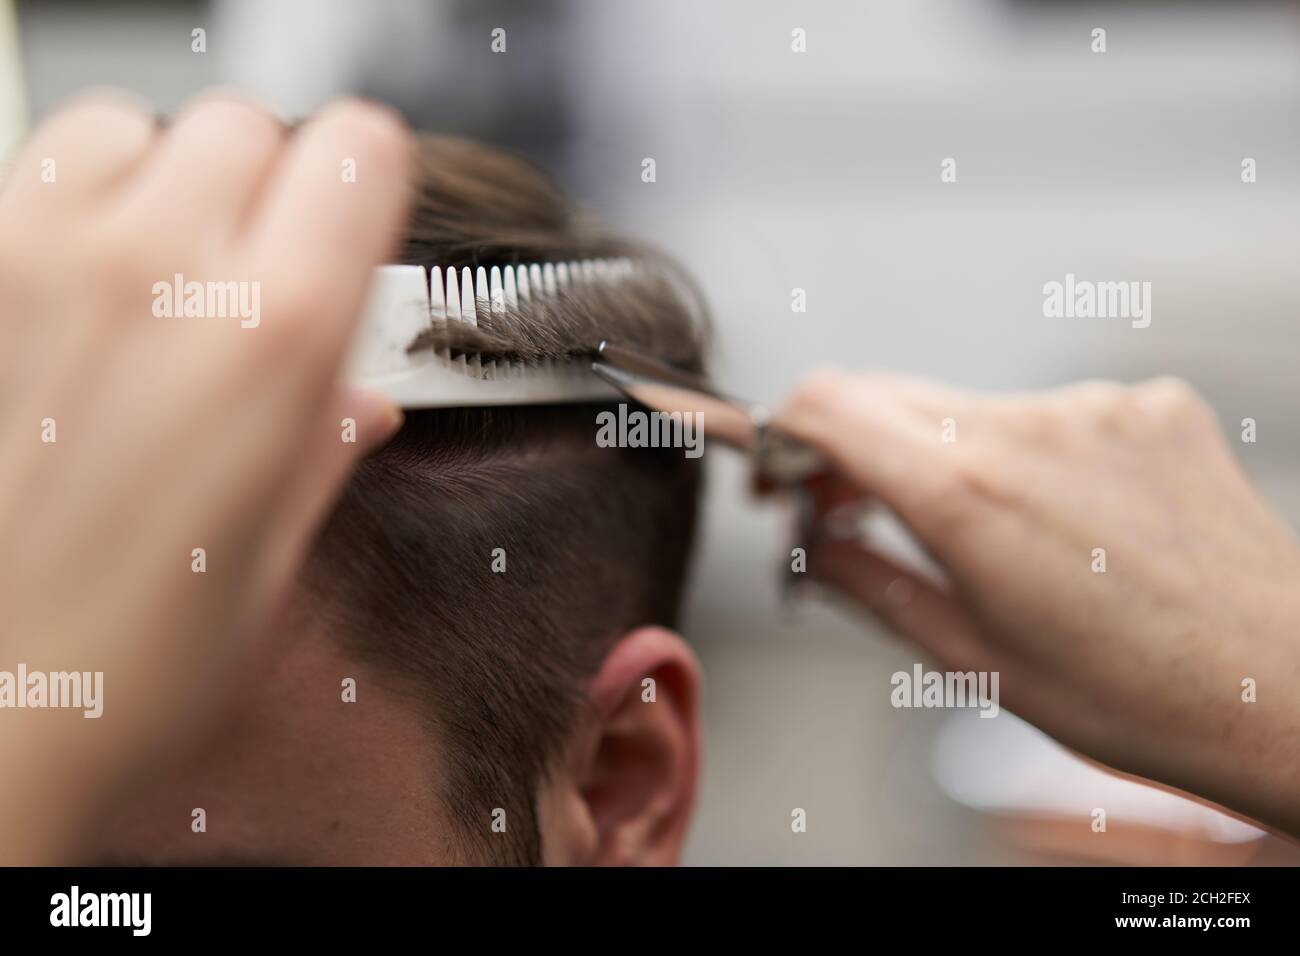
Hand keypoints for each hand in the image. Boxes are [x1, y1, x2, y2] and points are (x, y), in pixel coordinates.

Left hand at [0, 90, 411, 860]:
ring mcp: (38, 258)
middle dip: (267, 188)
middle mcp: (157, 269)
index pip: (360, 151)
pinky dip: (73, 206)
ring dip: (161, 184)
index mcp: (274, 338)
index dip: (366, 188)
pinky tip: (79, 292)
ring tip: (159, 276)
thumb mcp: (274, 555)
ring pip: (134, 129)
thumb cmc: (118, 667)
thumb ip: (325, 446)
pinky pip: (36, 172)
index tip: (355, 227)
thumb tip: (358, 399)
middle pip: (247, 128)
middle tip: (254, 278)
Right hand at [776, 370, 1299, 836]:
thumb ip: (869, 582)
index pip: (828, 402)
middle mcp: (1028, 426)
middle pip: (888, 395)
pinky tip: (1061, 520)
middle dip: (852, 447)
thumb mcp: (971, 658)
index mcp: (968, 494)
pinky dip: (1028, 453)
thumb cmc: (1137, 694)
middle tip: (850, 508)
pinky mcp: (1148, 403)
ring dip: (944, 455)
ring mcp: (1095, 406)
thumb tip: (811, 544)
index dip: (782, 429)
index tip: (782, 469)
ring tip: (978, 536)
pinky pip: (1049, 409)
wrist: (1279, 687)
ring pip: (968, 405)